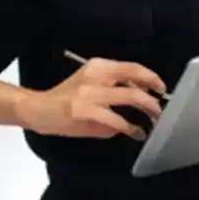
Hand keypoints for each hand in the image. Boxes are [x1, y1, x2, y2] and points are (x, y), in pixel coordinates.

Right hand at [17, 58, 165, 140]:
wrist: (37, 109)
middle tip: (160, 111)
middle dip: (153, 98)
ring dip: (147, 110)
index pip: (131, 67)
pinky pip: (116, 119)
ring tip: (153, 122)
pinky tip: (134, 133)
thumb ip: (114, 90)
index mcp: (98, 66)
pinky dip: (129, 127)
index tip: (161, 89)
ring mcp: (89, 92)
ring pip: (130, 96)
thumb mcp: (90, 86)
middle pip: (135, 81)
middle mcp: (95, 74)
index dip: (150, 77)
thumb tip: (140, 102)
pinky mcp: (84, 110)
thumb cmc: (65, 100)